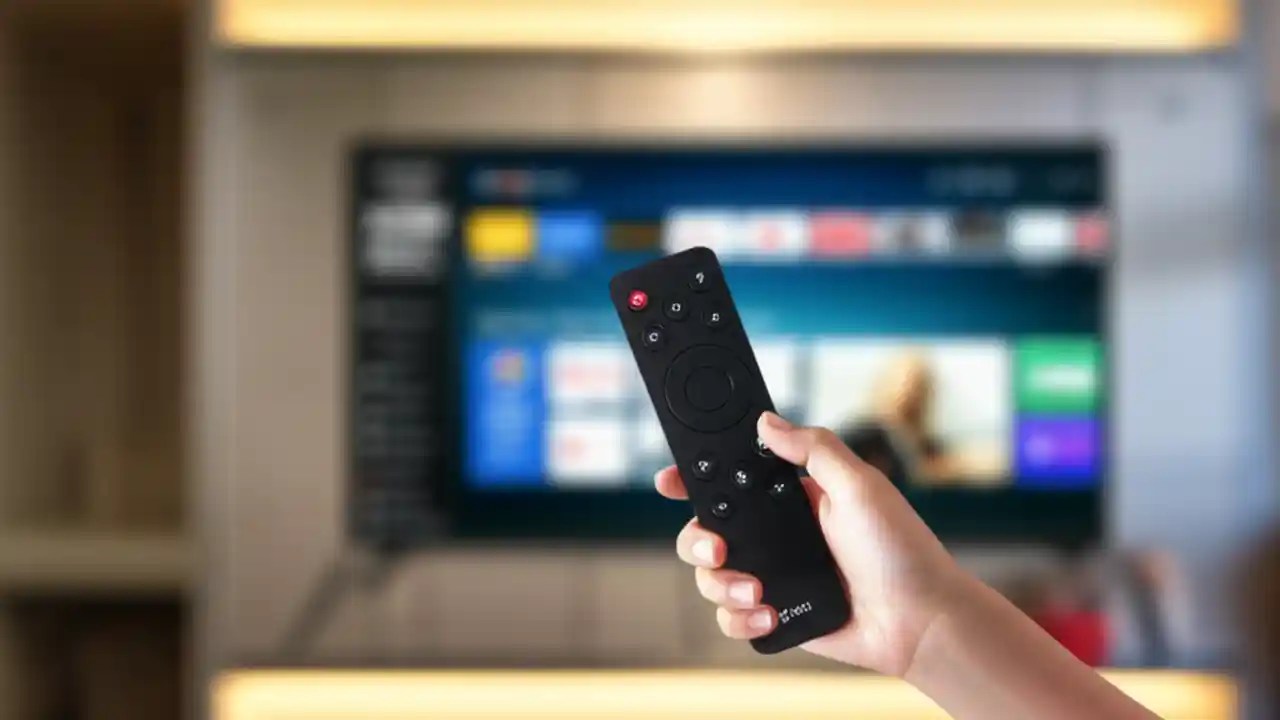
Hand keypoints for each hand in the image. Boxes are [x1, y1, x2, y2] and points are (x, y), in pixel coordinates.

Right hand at [655, 411, 968, 676]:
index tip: (670, 480)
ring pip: (711, 577)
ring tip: (755, 592)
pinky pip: (731, 618)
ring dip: (721, 585)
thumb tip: (767, 421)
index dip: (693, 479)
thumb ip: (813, 449)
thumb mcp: (860, 485)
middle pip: (705, 530)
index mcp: (791, 498)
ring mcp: (772, 576)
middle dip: (696, 540)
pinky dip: (739, 619)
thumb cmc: (901, 550)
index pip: (731, 481)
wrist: (919, 620)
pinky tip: (768, 615)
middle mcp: (775, 535)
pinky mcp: (775, 615)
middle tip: (716, 549)